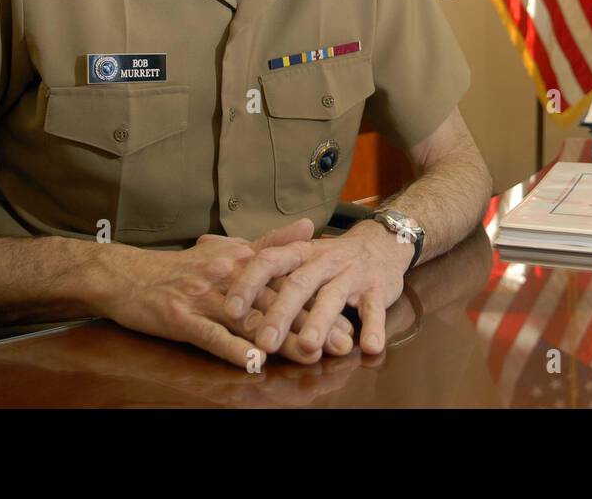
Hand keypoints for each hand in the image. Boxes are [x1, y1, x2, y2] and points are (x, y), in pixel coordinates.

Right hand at [95, 218, 355, 368]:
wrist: (125, 274)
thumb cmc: (181, 266)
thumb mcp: (228, 247)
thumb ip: (271, 240)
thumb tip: (309, 224)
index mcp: (243, 258)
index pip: (289, 279)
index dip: (320, 298)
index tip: (351, 315)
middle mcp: (229, 274)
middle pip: (277, 300)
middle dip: (311, 322)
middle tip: (342, 343)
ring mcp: (204, 296)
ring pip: (249, 319)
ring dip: (282, 339)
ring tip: (310, 356)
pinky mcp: (180, 317)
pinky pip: (210, 334)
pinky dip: (232, 347)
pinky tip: (253, 361)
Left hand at [223, 219, 413, 356]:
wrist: (382, 243)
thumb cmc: (331, 258)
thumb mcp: (300, 253)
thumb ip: (263, 261)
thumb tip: (209, 253)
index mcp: (301, 252)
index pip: (270, 261)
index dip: (249, 284)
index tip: (229, 309)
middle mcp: (325, 261)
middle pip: (299, 284)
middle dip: (281, 313)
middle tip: (264, 342)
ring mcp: (352, 275)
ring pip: (334, 297)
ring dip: (320, 322)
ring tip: (307, 346)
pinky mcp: (378, 290)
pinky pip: (375, 310)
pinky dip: (374, 328)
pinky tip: (369, 347)